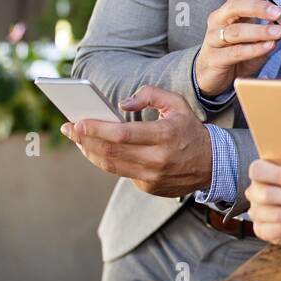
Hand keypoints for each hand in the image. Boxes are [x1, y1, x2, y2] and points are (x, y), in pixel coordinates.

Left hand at [62, 86, 210, 196]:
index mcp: (165, 135)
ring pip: (111, 165)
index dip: (96, 129)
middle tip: (69, 128)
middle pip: (111, 151)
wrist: (212, 164)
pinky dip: (106, 160)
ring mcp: (152, 176)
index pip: (122, 134)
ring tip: (78, 139)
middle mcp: (158, 159)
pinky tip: (96, 149)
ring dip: (89, 152)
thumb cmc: (189, 129)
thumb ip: (150, 94)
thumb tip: (123, 104)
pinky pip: (121, 173)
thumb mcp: (177, 104)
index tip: (77, 122)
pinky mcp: (149, 186)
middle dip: (84, 139)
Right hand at [193, 0, 280, 96]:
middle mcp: (219, 21)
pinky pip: (235, 51)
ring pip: (235, 30)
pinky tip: (267, 46)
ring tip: (278, 32)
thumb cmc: (234, 54)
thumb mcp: (259, 40)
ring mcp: (214, 38)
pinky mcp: (215, 58)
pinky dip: (253, 49)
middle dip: (258, 7)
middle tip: (277, 12)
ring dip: (259, 30)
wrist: (213, 77)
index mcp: (230, 12)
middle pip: (235, 6)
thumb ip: (274, 28)